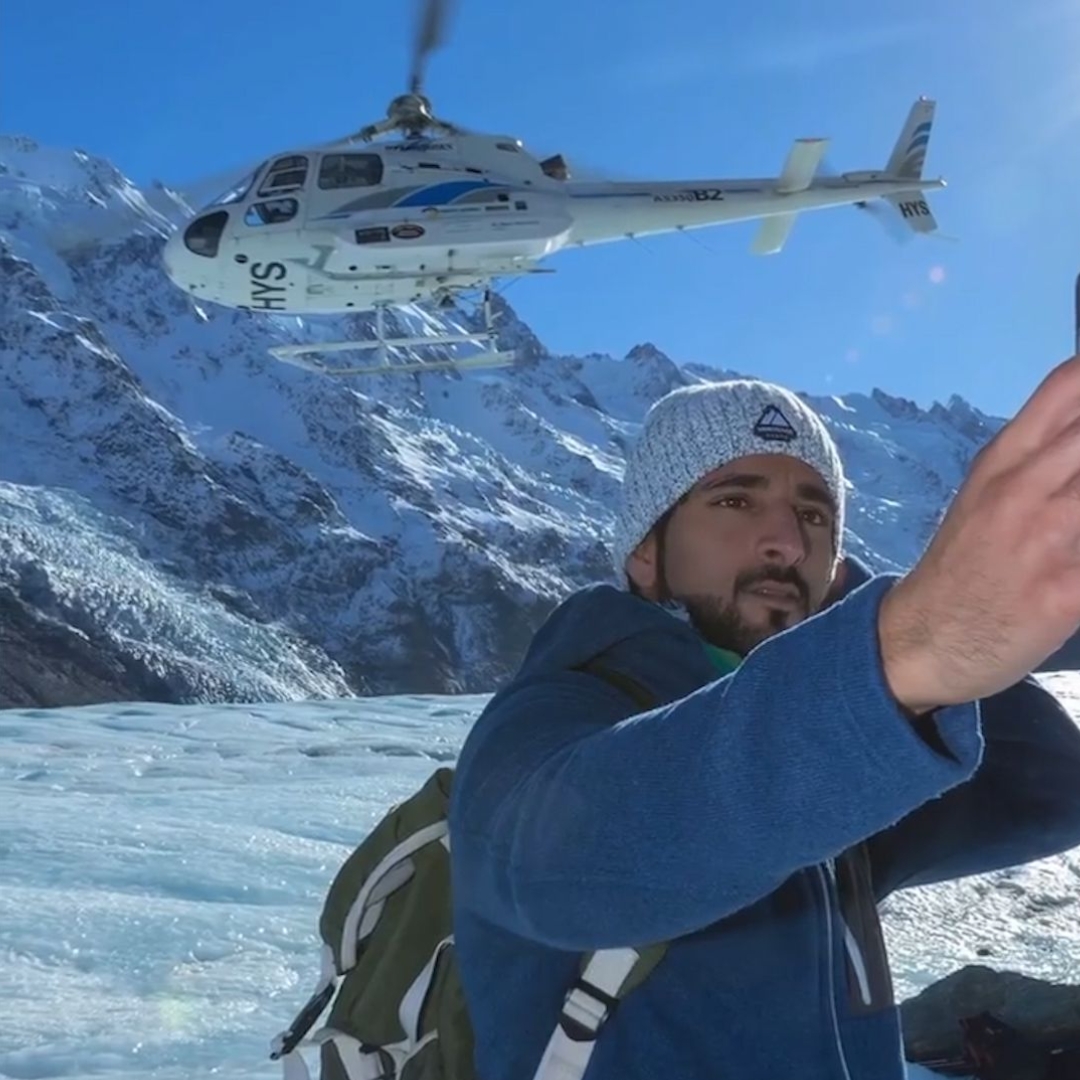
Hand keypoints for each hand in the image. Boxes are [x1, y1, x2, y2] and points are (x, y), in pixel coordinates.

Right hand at [878, 354, 1079, 712]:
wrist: (922, 641)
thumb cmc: (963, 567)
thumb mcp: (986, 495)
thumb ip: (1041, 460)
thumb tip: (1077, 438)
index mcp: (1004, 459)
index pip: (1067, 386)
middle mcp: (1023, 487)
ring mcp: (1046, 537)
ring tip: (1077, 525)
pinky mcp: (1065, 591)